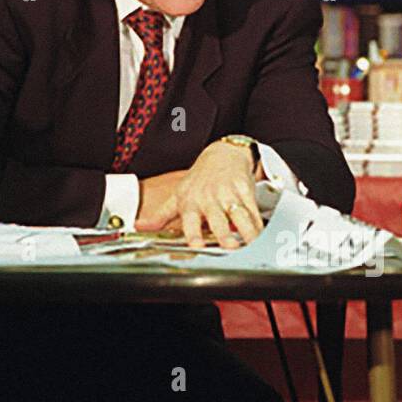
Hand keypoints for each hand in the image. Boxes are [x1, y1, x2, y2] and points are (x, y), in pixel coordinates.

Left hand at [137, 141, 262, 247]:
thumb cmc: (199, 179)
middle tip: (230, 246)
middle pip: (217, 219)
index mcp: (191, 203)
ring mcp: (228, 194)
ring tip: (251, 242)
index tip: (196, 244)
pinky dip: (258, 222)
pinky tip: (262, 233)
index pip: (190, 220)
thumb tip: (139, 226)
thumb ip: (161, 215)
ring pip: (239, 215)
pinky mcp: (245, 190)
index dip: (193, 232)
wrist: (222, 154)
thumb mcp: (178, 195)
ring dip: (246, 229)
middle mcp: (209, 199)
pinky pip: (253, 209)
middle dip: (224, 233)